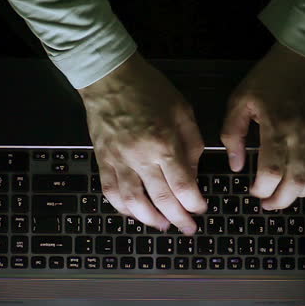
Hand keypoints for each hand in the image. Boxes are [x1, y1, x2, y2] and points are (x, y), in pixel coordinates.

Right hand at [78, 52, 206, 234]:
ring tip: (163, 226)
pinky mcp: (102, 160)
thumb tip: (193, 173)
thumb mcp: (182, 110)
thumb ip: (191, 144)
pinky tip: (135, 213)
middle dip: (178, 219)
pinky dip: (123, 208)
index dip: (194, 204)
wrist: (109, 77)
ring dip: (150, 220)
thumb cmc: (148, 89)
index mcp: (164, 143)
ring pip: (133, 203)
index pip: (183, 186)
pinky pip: (111, 192)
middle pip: (161, 200)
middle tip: (188, 228)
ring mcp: (118, 161)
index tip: (201, 209)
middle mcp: (140, 157)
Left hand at [220, 43, 304, 209]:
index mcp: (277, 127)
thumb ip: (232, 134)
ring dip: (302, 193)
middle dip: (281, 200)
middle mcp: (302, 134)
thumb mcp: (240, 100)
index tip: (253, 191)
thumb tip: (236, 165)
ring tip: (287, 195)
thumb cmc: (269, 78)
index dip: (262, 189)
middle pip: (297, 182)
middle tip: (268, 204)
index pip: (272, 171)